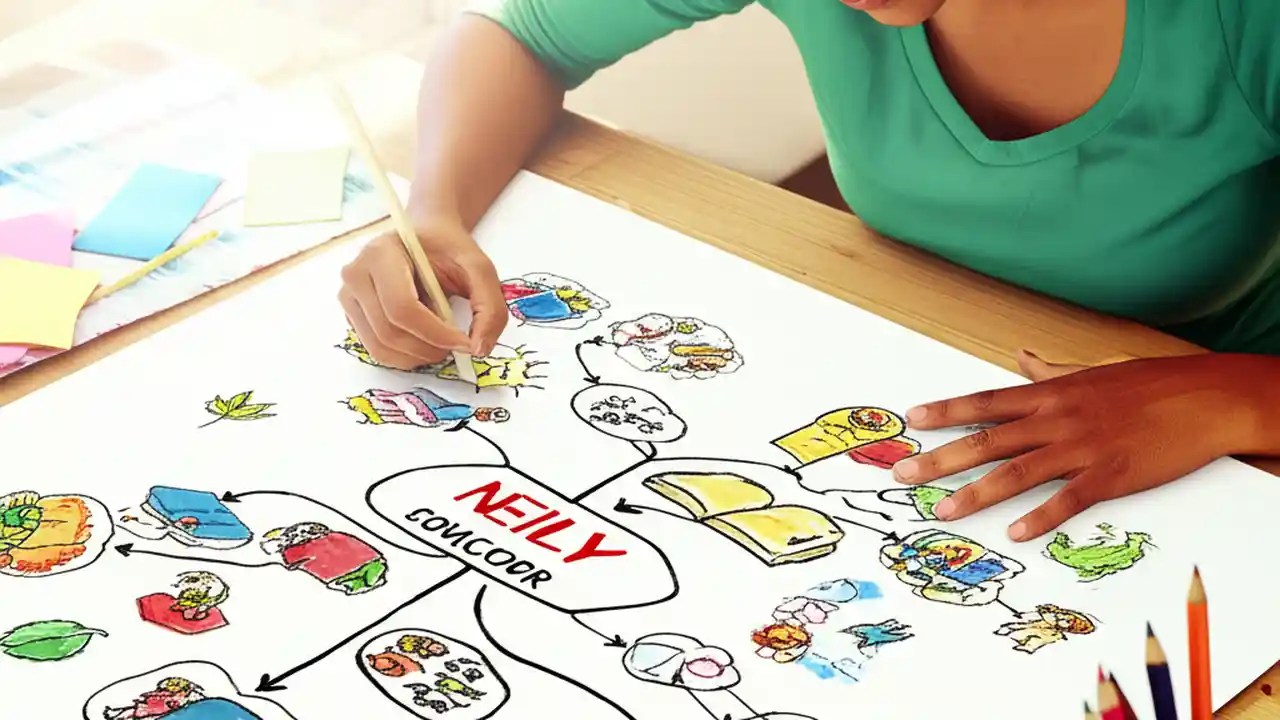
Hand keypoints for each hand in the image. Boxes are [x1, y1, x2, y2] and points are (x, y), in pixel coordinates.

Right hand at [338, 218, 506, 369]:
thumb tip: (479, 350)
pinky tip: (423, 340)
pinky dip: (405, 356)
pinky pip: (376, 350)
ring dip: (417, 356)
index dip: (436, 334)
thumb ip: (489, 308)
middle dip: (428, 348)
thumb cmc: (448, 250)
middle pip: (389, 332)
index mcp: (382, 253)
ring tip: (440, 341)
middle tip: (456, 346)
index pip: (402, 308)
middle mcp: (356, 274)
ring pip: (380, 347)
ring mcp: (348, 296)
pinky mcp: (351, 314)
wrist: (426, 238)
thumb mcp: (479, 269)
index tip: (465, 343)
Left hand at [892, 350, 1272, 541]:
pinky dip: (1041, 517)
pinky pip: (1067, 500)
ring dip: (976, 494)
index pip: (984, 402)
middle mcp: (1056, 419)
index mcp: (1050, 394)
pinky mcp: (1109, 476)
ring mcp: (1081, 448)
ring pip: (1017, 473)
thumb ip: (1049, 370)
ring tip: (944, 511)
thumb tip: (1021, 357)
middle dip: (941, 459)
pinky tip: (1016, 533)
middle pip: (987, 440)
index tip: (911, 419)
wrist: (1205, 398)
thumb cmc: (1150, 383)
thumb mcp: (1093, 370)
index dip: (946, 411)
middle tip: (904, 475)